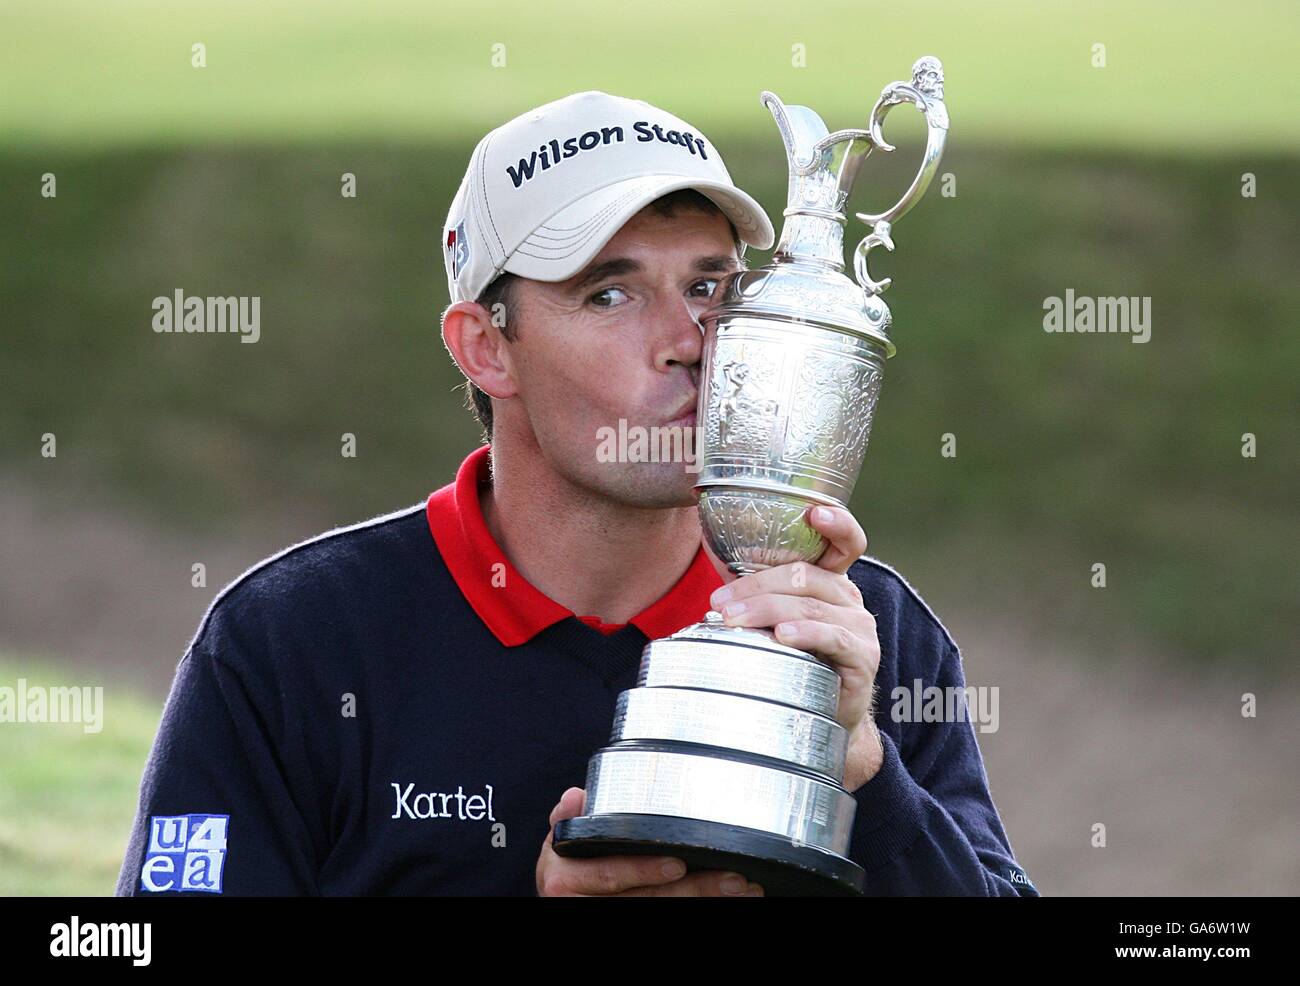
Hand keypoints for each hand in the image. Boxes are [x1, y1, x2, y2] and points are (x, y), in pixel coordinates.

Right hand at [536, 788, 764, 895]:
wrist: (563, 896)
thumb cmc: (568, 864)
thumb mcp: (561, 840)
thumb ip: (569, 817)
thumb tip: (576, 797)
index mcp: (565, 880)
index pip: (611, 876)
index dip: (644, 870)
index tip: (678, 863)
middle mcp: (585, 904)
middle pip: (649, 901)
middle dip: (694, 891)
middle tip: (732, 879)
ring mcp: (609, 915)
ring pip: (663, 911)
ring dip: (708, 902)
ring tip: (743, 889)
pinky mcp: (630, 919)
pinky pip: (671, 917)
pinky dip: (701, 908)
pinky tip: (732, 900)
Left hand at [704, 505, 884, 789]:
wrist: (819, 713)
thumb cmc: (790, 657)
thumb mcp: (771, 614)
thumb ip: (752, 584)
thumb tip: (704, 547)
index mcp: (832, 579)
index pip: (847, 540)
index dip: (836, 522)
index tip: (812, 511)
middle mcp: (850, 598)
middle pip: (804, 576)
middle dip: (755, 586)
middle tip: (718, 603)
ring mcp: (860, 627)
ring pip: (809, 607)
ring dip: (765, 610)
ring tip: (731, 620)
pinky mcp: (862, 657)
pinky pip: (831, 638)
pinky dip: (804, 634)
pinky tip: (781, 637)